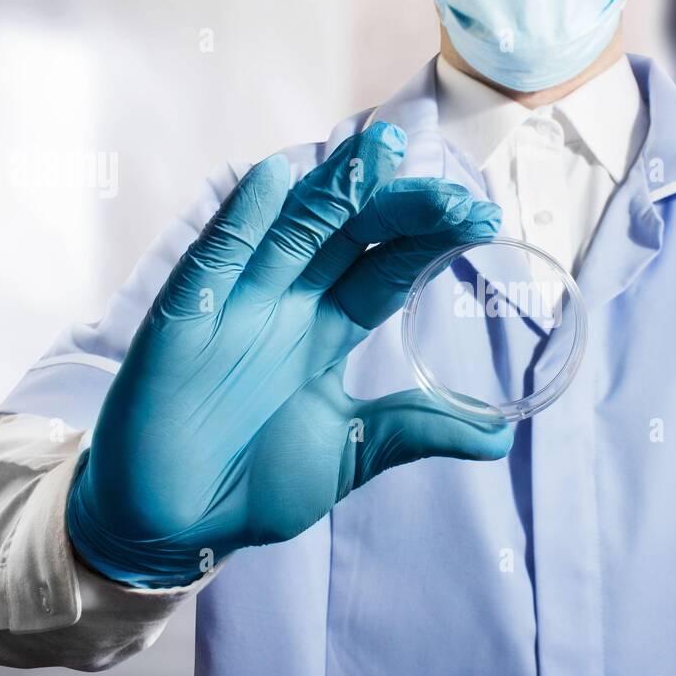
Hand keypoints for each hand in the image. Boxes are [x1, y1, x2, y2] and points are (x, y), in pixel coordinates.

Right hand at [67, 122, 509, 586]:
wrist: (174, 527)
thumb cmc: (256, 486)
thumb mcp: (350, 454)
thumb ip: (416, 431)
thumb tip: (501, 437)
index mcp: (330, 330)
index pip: (390, 269)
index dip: (432, 239)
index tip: (484, 217)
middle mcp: (289, 305)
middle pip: (351, 237)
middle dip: (398, 206)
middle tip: (447, 186)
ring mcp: (237, 306)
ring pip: (290, 231)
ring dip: (331, 190)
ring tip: (375, 148)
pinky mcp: (183, 321)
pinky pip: (213, 260)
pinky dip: (240, 221)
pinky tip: (273, 180)